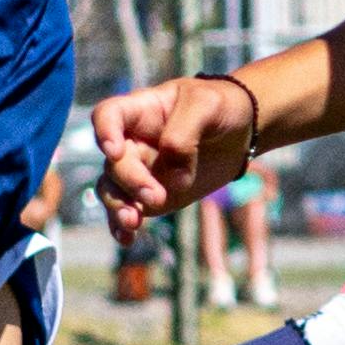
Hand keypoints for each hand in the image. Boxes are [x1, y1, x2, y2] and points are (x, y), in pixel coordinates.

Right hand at [95, 74, 259, 241]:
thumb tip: (172, 177)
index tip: (115, 152)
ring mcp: (139, 170)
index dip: (104, 132)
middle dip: (130, 181)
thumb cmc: (220, 106)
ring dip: (118, 208)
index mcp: (139, 111)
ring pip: (112, 190)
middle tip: (156, 196)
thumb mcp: (206, 105)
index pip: (107, 116)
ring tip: (134, 223)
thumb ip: (183, 134)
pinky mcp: (151, 195)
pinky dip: (122, 227)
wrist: (240, 131)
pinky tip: (127, 239)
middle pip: (113, 162)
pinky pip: (128, 211)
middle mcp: (131, 141)